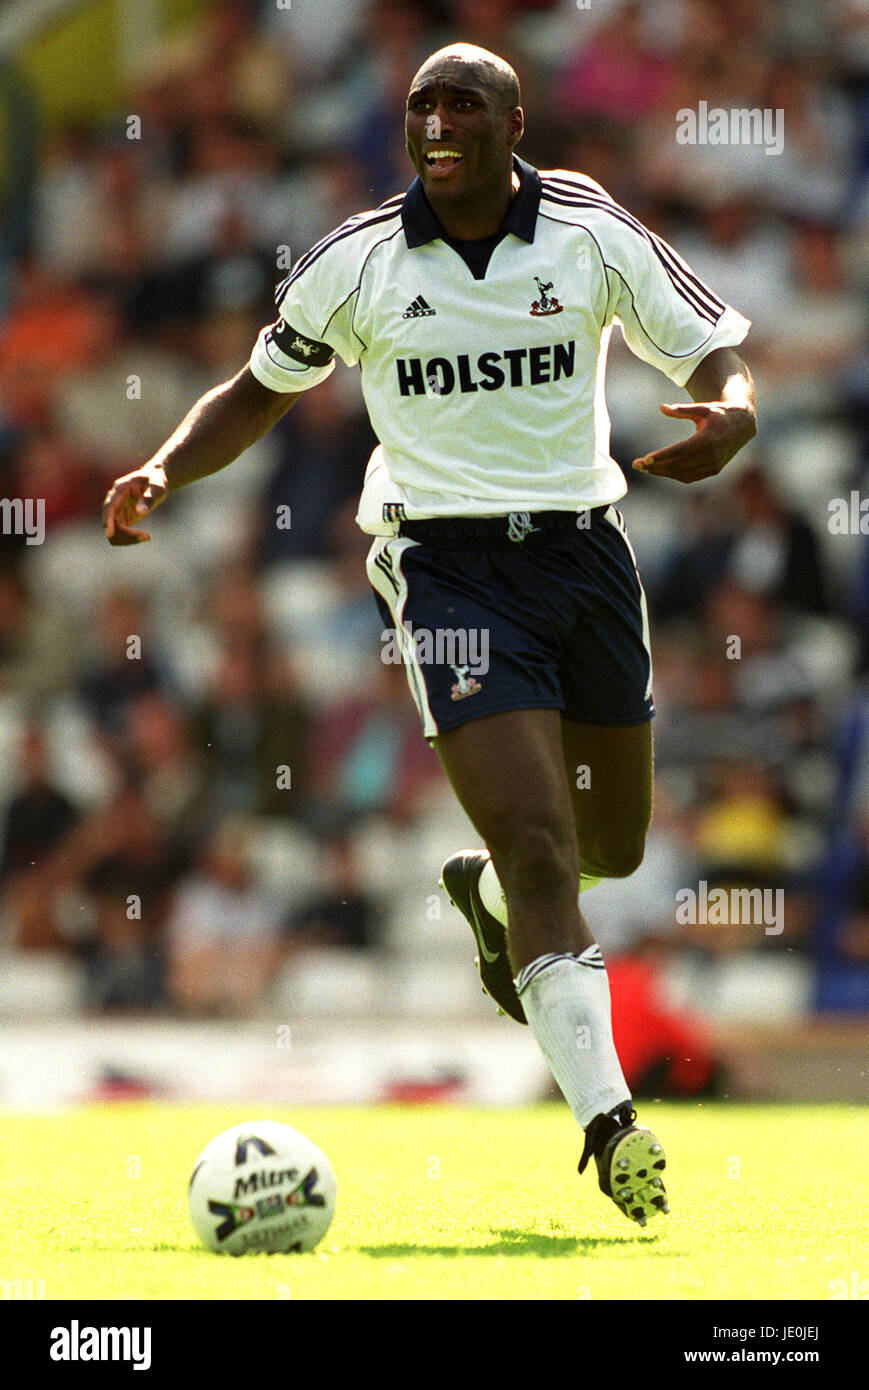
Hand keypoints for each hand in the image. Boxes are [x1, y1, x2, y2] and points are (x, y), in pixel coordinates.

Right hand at [101, 463, 167, 544]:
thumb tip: (140, 512)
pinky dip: (130, 538)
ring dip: (127, 538)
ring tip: (147, 537)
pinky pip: (120, 533)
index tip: (109, 534)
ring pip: (113, 531)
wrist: (155, 479)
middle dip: (124, 534)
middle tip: (146, 537)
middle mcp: (115, 500)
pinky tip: (146, 536)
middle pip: (110, 522)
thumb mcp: (157, 487)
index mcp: (120, 489)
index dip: (108, 520)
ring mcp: (116, 510)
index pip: (109, 506)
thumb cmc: (157, 480)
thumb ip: (149, 498)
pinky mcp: (121, 518)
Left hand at [632, 401, 755, 483]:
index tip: (644, 459)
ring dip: (661, 472)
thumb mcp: (702, 408)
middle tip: (636, 464)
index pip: (679, 451)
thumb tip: (661, 407)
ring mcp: (713, 465)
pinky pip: (689, 477)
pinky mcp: (713, 470)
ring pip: (681, 474)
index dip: (661, 457)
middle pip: (677, 465)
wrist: (743, 425)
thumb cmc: (719, 413)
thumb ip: (681, 410)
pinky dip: (674, 475)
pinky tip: (660, 470)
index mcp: (707, 439)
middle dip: (655, 466)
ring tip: (645, 467)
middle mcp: (711, 455)